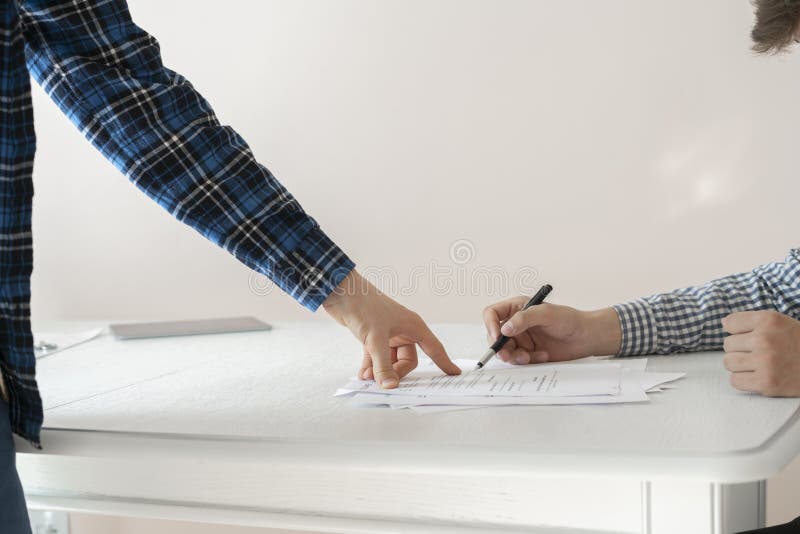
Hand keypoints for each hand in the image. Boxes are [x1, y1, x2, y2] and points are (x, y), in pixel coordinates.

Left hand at [323, 270, 460, 387]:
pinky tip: (363, 374)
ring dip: (380, 371)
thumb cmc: (364, 306)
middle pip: (408, 360)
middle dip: (396, 372)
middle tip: (384, 380)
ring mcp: (387, 334)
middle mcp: (402, 330)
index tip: (454, 373)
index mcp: (412, 326)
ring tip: (368, 378)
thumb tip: (390, 385)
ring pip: (391, 360)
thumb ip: (382, 365)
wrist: (341, 292)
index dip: (444, 362)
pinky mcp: (372, 336)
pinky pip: (377, 357)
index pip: (434, 348)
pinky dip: (371, 366)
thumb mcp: (375, 339)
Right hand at [482, 297, 621, 364]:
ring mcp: (521, 339)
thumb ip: (524, 319)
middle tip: (507, 355)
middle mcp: (516, 323)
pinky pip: (518, 360)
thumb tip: (505, 329)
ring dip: (514, 356)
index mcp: (517, 308)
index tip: (497, 336)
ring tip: (529, 357)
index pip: (492, 314)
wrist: (586, 338)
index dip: (490, 325)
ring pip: (505, 351)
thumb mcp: (546, 314)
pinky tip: (542, 355)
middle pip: (495, 336)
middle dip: (500, 347)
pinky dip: (528, 360)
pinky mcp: (528, 353)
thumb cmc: (569, 320)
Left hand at [722, 311, 799, 396]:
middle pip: (728, 345)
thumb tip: (723, 324)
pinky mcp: (767, 383)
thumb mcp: (779, 322)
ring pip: (728, 363)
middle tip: (759, 353)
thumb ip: (751, 320)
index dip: (738, 332)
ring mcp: (765, 362)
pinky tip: (757, 376)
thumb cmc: (797, 343)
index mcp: (769, 320)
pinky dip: (743, 380)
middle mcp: (765, 339)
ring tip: (758, 364)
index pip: (729, 324)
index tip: (750, 337)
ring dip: (740, 365)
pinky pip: (735, 381)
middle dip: (740, 349)